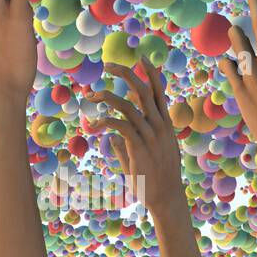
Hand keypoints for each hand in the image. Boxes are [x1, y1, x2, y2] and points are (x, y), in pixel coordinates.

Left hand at [88, 58, 183, 214]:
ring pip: (128, 105)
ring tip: (91, 95)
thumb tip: (112, 139)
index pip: (159, 92)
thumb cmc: (154, 179)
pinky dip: (104, 121)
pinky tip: (93, 126)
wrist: (165, 199)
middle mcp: (159, 126)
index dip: (152, 73)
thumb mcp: (145, 157)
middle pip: (143, 90)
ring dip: (107, 96)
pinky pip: (119, 125)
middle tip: (107, 65)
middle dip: (126, 73)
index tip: (142, 57)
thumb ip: (128, 145)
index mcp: (164, 125)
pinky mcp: (138, 146)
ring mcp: (150, 136)